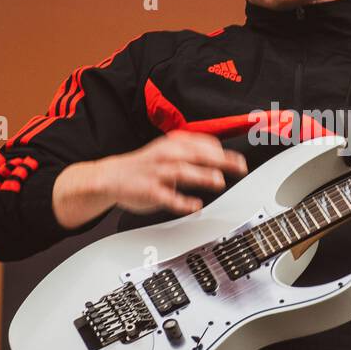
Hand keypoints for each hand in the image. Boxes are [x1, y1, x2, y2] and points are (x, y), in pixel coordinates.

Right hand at [102, 130, 248, 215]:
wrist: (111, 177)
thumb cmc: (144, 165)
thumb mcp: (167, 150)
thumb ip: (191, 151)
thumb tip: (219, 154)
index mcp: (172, 144)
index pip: (202, 143)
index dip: (223, 151)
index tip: (240, 159)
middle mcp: (165, 155)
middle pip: (196, 154)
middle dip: (219, 160)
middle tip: (239, 167)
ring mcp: (156, 173)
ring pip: (181, 171)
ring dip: (201, 175)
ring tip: (218, 181)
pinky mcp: (149, 190)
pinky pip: (166, 196)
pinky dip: (181, 201)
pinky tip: (195, 206)